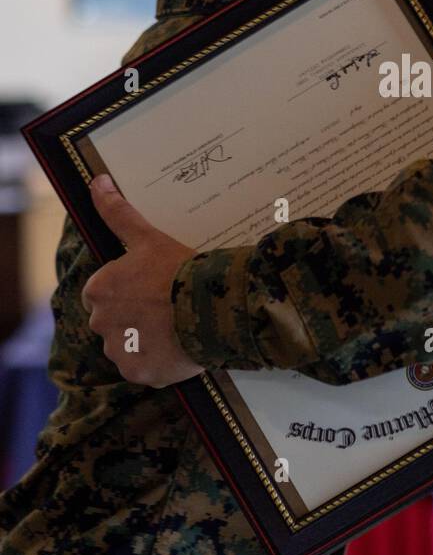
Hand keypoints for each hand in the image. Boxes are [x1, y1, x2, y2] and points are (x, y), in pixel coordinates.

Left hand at [82, 174, 203, 386]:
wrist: (213, 305)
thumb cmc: (180, 268)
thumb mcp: (148, 237)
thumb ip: (118, 212)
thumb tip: (96, 181)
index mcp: (98, 291)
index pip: (104, 294)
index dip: (130, 291)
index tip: (154, 288)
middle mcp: (100, 323)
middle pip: (115, 322)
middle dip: (135, 318)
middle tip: (167, 307)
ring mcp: (121, 352)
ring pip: (129, 347)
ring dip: (145, 341)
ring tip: (176, 328)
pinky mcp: (140, 374)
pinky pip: (145, 370)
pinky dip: (158, 363)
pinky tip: (178, 347)